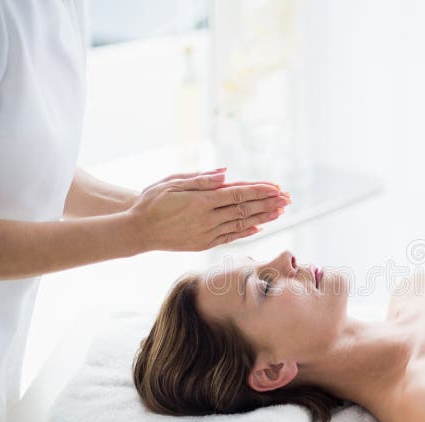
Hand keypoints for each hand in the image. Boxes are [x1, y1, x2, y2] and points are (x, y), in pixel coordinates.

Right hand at [127, 169, 290, 250]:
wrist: (137, 231)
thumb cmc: (151, 202)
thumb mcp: (172, 182)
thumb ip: (201, 179)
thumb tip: (226, 174)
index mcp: (200, 201)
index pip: (237, 194)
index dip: (259, 191)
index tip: (276, 187)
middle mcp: (206, 219)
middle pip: (244, 209)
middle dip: (268, 203)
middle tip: (287, 198)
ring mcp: (206, 234)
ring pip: (241, 224)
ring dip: (263, 217)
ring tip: (281, 211)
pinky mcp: (203, 244)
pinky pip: (230, 237)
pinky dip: (246, 231)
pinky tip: (260, 227)